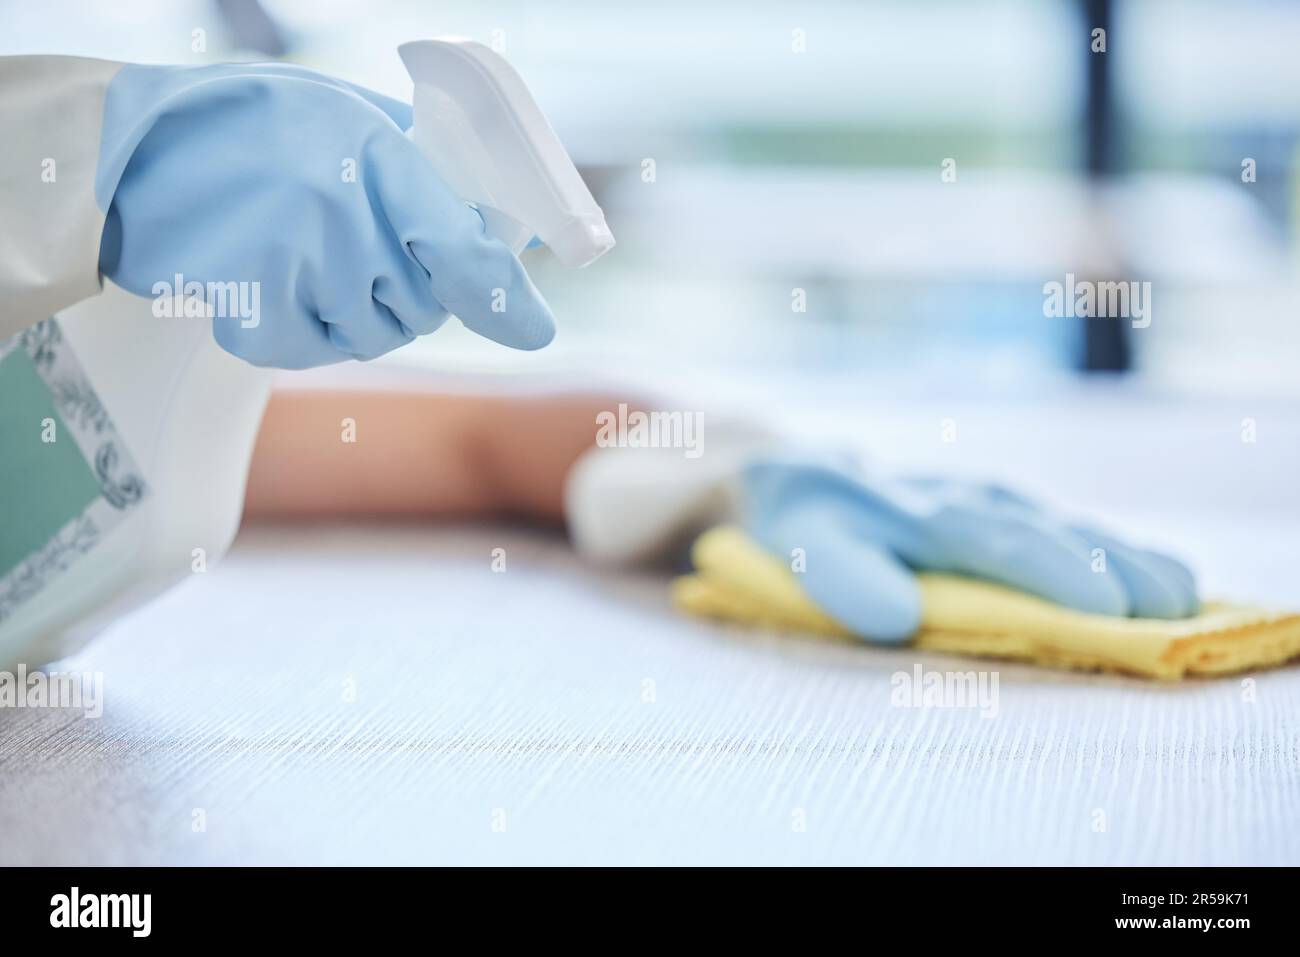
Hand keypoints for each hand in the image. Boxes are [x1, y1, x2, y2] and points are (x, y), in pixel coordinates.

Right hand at [95, 63, 554, 367]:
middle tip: (373, 245)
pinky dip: (311, 327)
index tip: (534, 330)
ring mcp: (301, 275)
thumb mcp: (351, 117)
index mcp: (378, 161)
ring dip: (365, 310)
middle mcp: (346, 224)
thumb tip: (493, 226)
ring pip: (377, 335)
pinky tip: (284, 280)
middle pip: (424, 306)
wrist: (143, 152)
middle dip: (415, 288)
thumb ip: (425, 169)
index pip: (466, 254)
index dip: (506, 300)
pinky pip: (318, 351)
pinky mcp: (259, 318)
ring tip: (319, 253)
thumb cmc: (257, 125)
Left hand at [744, 457, 1198, 642]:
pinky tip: (1161, 572)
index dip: (1054, 573)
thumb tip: (900, 617)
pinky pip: (1066, 528)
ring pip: (1067, 528)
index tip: (1106, 607)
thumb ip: (846, 579)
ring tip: (1182, 593)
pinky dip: (1115, 549)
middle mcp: (971, 500)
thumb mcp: (811, 548)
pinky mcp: (1005, 509)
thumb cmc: (810, 525)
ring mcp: (994, 501)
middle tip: (1168, 608)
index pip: (999, 542)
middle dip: (1109, 568)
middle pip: (1049, 534)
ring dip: (1125, 557)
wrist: (804, 474)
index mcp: (926, 512)